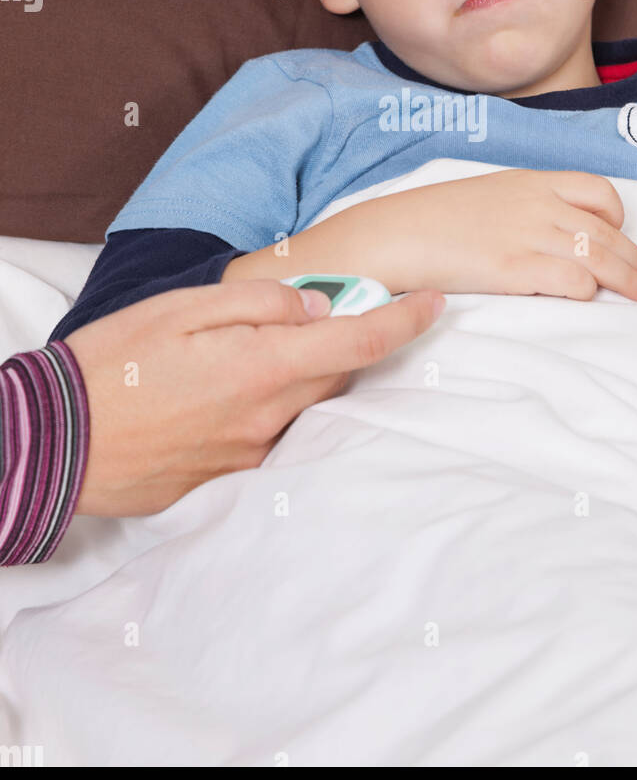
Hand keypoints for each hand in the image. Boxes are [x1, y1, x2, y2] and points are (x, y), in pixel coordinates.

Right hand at [64, 280, 444, 517]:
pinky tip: (237, 392)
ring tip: (268, 351)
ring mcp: (252, 454)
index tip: (436, 303)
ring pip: (309, 405)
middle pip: (340, 373)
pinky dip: (277, 407)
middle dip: (354, 339)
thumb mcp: (181, 307)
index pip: (359, 341)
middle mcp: (269, 417)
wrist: (57, 443)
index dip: (407, 320)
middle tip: (338, 310)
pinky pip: (276, 435)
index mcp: (261, 366)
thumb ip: (258, 302)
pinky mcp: (231, 477)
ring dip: (310, 375)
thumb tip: (316, 305)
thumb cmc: (112, 364)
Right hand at [359, 169, 636, 301]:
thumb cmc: (431, 221)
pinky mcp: (515, 268)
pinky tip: (587, 300)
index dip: (618, 217)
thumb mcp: (485, 197)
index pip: (597, 191)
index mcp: (530, 182)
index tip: (621, 238)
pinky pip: (571, 281)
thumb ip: (520, 209)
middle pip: (608, 229)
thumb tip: (546, 234)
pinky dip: (587, 292)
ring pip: (600, 256)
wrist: (394, 234)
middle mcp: (537, 205)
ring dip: (628, 279)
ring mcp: (527, 235)